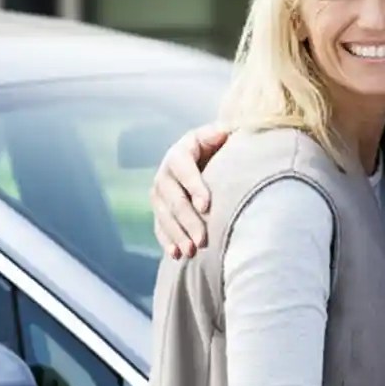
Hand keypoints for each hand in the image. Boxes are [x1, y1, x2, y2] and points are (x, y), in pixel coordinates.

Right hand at [149, 123, 229, 258]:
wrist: (203, 158)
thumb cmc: (217, 146)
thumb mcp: (218, 135)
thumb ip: (220, 134)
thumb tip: (225, 131)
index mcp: (180, 152)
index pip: (183, 169)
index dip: (194, 186)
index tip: (206, 206)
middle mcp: (165, 173)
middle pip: (174, 198)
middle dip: (188, 220)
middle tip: (203, 239)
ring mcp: (159, 194)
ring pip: (165, 216)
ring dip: (178, 235)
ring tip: (192, 251)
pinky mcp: (159, 210)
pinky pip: (160, 227)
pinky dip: (167, 241)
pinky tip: (177, 254)